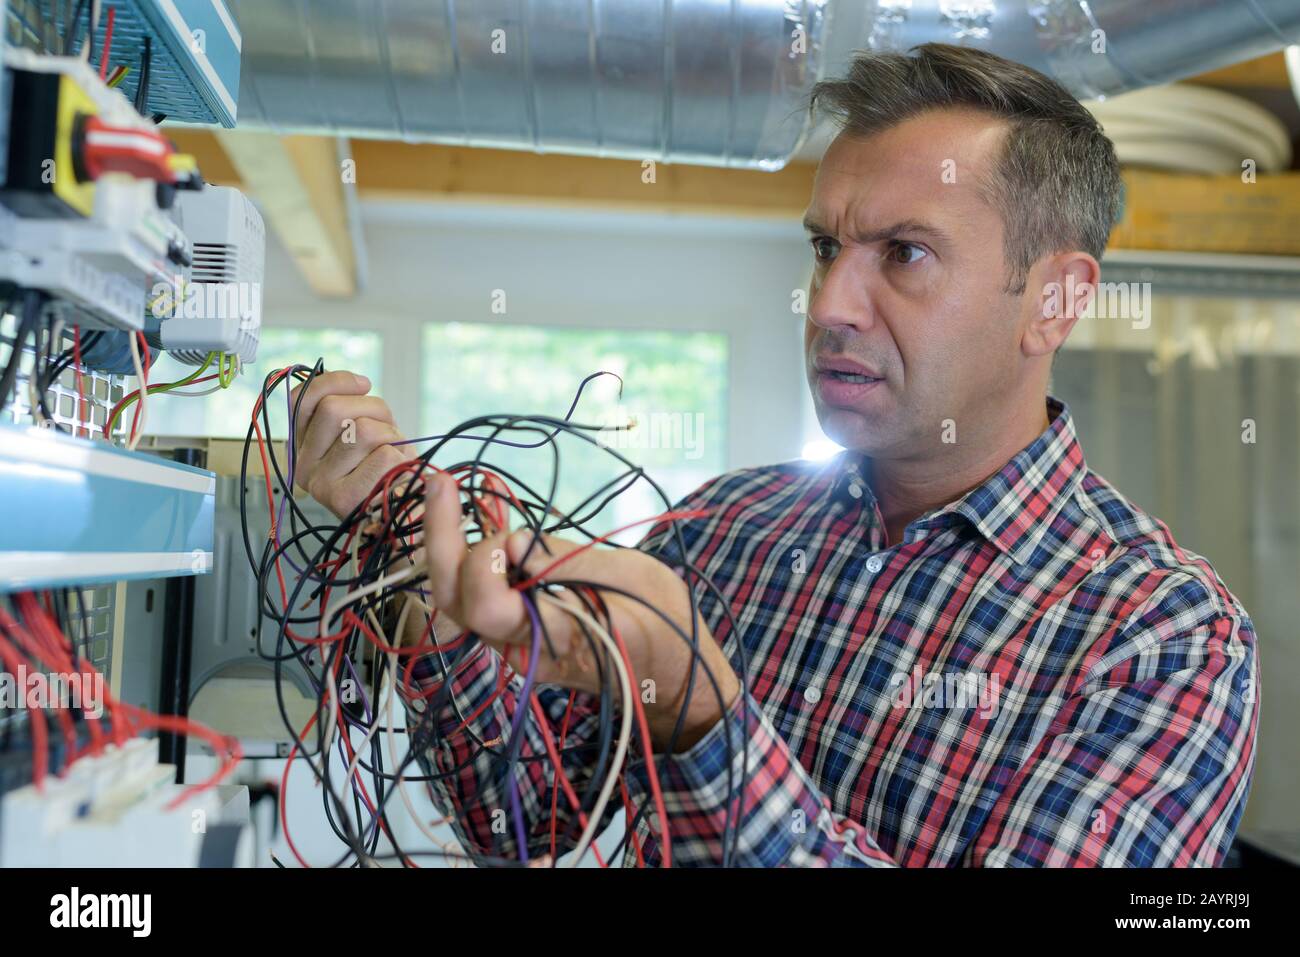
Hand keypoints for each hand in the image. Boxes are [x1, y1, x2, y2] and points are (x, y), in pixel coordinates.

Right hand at [289, 370, 413, 519]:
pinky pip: (383, 455)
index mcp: (302, 445)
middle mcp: (303, 465)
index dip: (336, 381)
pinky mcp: (343, 499)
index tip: (364, 385)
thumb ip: (351, 409)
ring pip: (362, 430)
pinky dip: (400, 457)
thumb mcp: (364, 432)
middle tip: (386, 428)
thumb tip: (359, 382)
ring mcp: (320, 484)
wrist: (403, 510)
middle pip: (332, 408)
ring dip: (391, 435)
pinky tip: (396, 472)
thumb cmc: (385, 467)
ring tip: (393, 453)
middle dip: (372, 409)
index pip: (301, 398)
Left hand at [422, 472, 740, 751]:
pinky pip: (477, 590)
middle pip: (456, 600)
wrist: (670, 675)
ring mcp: (514, 641)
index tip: (517, 537)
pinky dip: (471, 548)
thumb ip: (568, 563)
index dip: (488, 563)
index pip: (490, 608)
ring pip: (457, 596)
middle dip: (442, 539)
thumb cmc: (663, 624)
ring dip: (448, 538)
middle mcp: (524, 646)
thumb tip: (512, 544)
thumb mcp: (631, 579)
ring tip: (446, 485)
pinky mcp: (515, 630)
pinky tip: (476, 507)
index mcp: (559, 638)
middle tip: (443, 482)